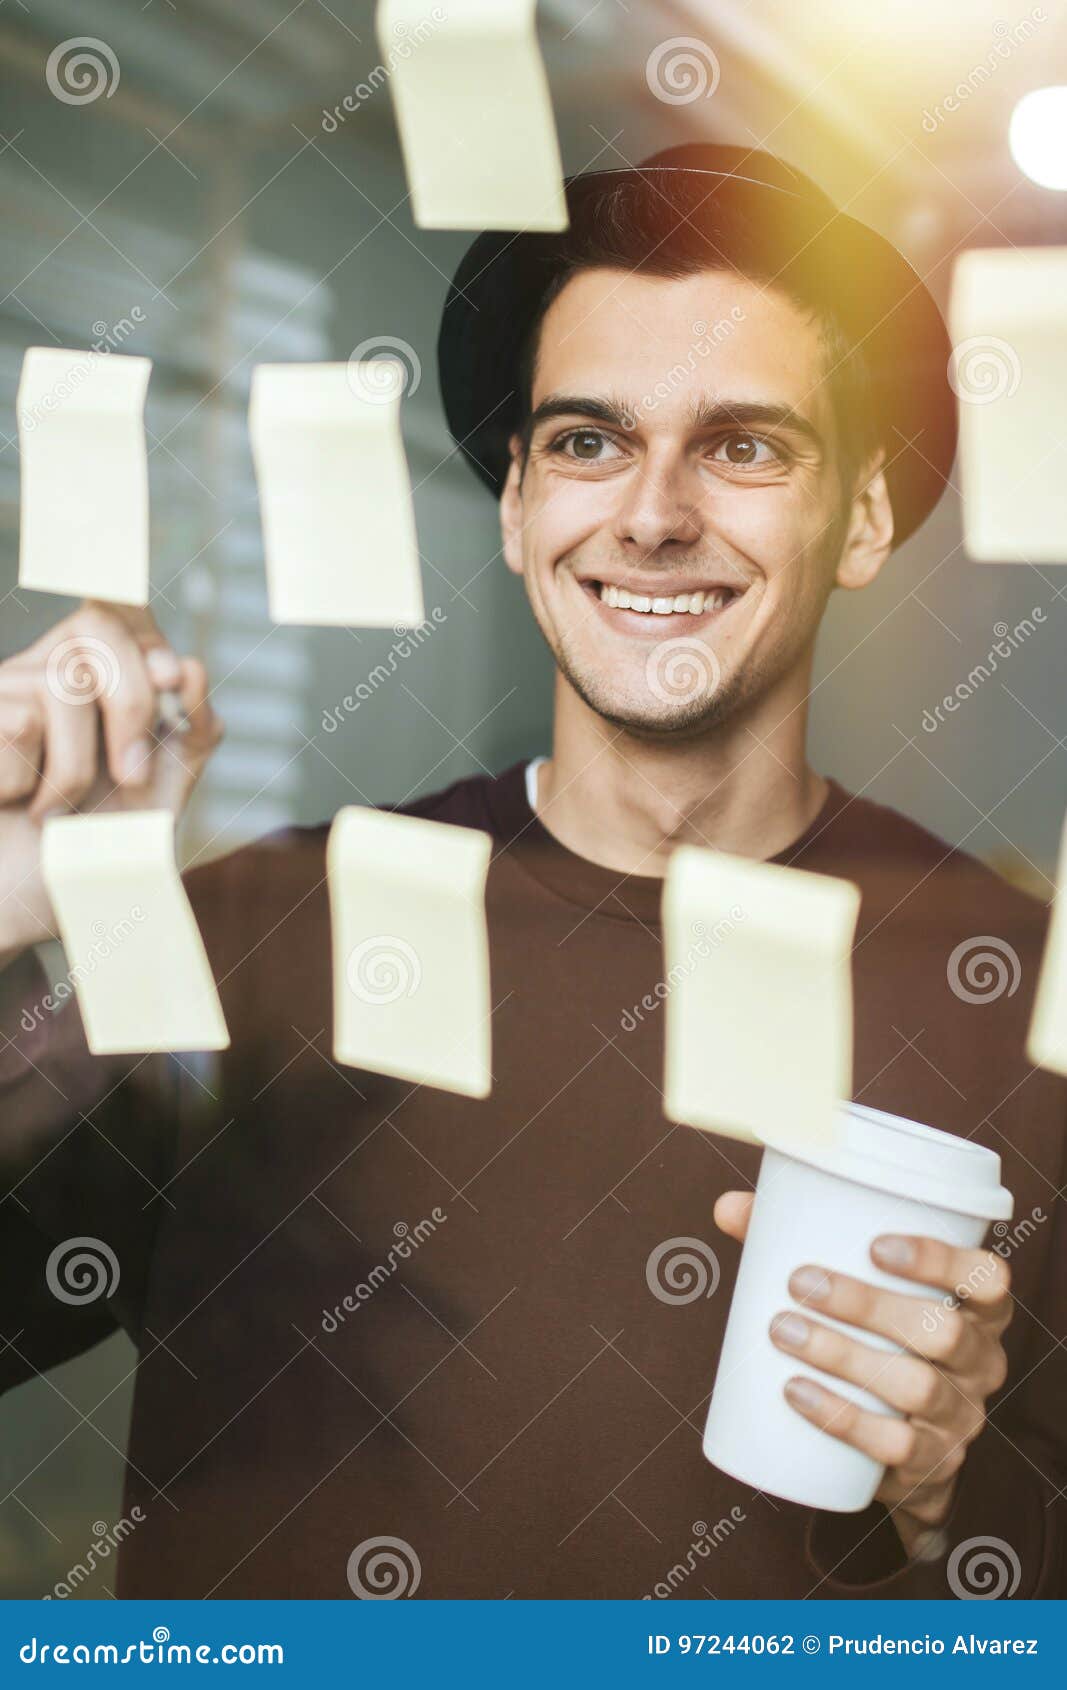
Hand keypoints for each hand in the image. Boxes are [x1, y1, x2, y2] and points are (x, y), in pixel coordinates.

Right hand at [0, 601, 221, 957]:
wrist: (24, 902)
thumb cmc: (86, 851)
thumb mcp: (159, 794)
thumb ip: (190, 737)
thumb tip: (192, 667)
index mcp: (95, 682)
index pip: (117, 608)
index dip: (144, 627)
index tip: (172, 678)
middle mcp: (45, 673)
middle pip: (98, 628)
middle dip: (132, 704)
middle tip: (131, 776)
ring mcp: (4, 692)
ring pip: (63, 683)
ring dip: (78, 768)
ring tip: (58, 811)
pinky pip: (22, 723)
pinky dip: (35, 782)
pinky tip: (17, 804)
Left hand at [714, 1191, 1012, 1557]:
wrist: (899, 1445)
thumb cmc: (877, 1336)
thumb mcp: (862, 1288)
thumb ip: (801, 1239)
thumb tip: (728, 1207)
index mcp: (979, 1309)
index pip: (988, 1278)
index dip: (940, 1259)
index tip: (875, 1246)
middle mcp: (982, 1362)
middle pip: (943, 1331)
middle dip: (868, 1305)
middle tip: (800, 1282)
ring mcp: (962, 1417)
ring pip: (916, 1386)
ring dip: (844, 1356)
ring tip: (784, 1330)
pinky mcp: (932, 1464)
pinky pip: (894, 1445)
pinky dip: (842, 1418)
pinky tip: (796, 1392)